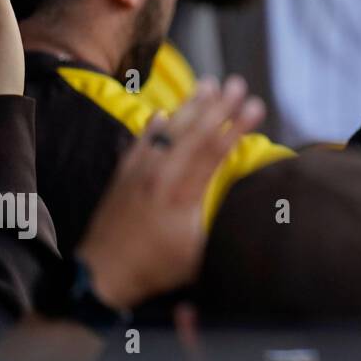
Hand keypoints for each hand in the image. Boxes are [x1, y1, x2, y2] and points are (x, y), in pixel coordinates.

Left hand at [75, 76, 265, 310]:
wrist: (102, 276)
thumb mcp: (198, 256)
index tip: (256, 107)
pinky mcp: (122, 177)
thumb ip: (223, 229)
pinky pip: (140, 142)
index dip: (237, 127)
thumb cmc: (156, 270)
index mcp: (182, 195)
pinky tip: (163, 113)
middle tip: (239, 83)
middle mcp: (160, 177)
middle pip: (195, 133)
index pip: (215, 151)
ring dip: (191, 106)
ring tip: (209, 83)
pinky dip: (153, 126)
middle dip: (220, 106)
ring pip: (168, 131)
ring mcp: (138, 173)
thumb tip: (257, 215)